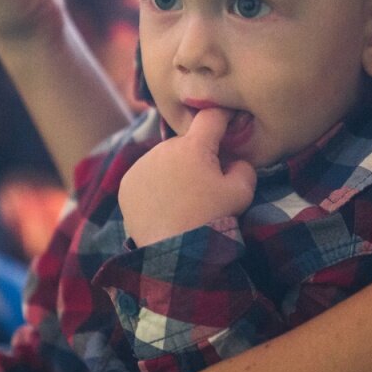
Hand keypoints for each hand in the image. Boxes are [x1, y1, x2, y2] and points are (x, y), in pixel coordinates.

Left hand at [120, 108, 257, 245]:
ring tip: (183, 199)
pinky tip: (165, 205)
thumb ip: (244, 166)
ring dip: (175, 170)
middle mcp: (162, 149)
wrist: (174, 254)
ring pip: (165, 159)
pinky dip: (156, 185)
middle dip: (198, 156)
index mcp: (192, 147)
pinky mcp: (127, 184)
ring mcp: (141, 166)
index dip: (223, 118)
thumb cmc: (211, 219)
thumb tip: (234, 159)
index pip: (210, 117)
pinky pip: (146, 176)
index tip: (229, 126)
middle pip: (186, 143)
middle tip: (206, 183)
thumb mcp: (241, 192)